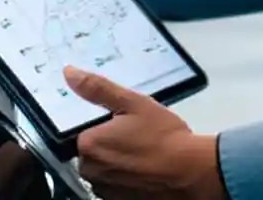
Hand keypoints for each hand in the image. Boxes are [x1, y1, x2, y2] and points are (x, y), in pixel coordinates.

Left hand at [65, 66, 226, 199]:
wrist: (192, 172)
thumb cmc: (164, 137)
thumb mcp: (132, 103)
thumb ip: (97, 88)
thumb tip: (69, 73)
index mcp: (88, 145)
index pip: (87, 131)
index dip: (108, 126)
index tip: (129, 125)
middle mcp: (91, 172)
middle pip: (95, 152)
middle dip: (112, 145)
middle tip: (140, 138)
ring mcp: (106, 191)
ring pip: (107, 170)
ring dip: (121, 163)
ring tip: (147, 154)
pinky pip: (118, 186)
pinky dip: (130, 179)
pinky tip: (148, 170)